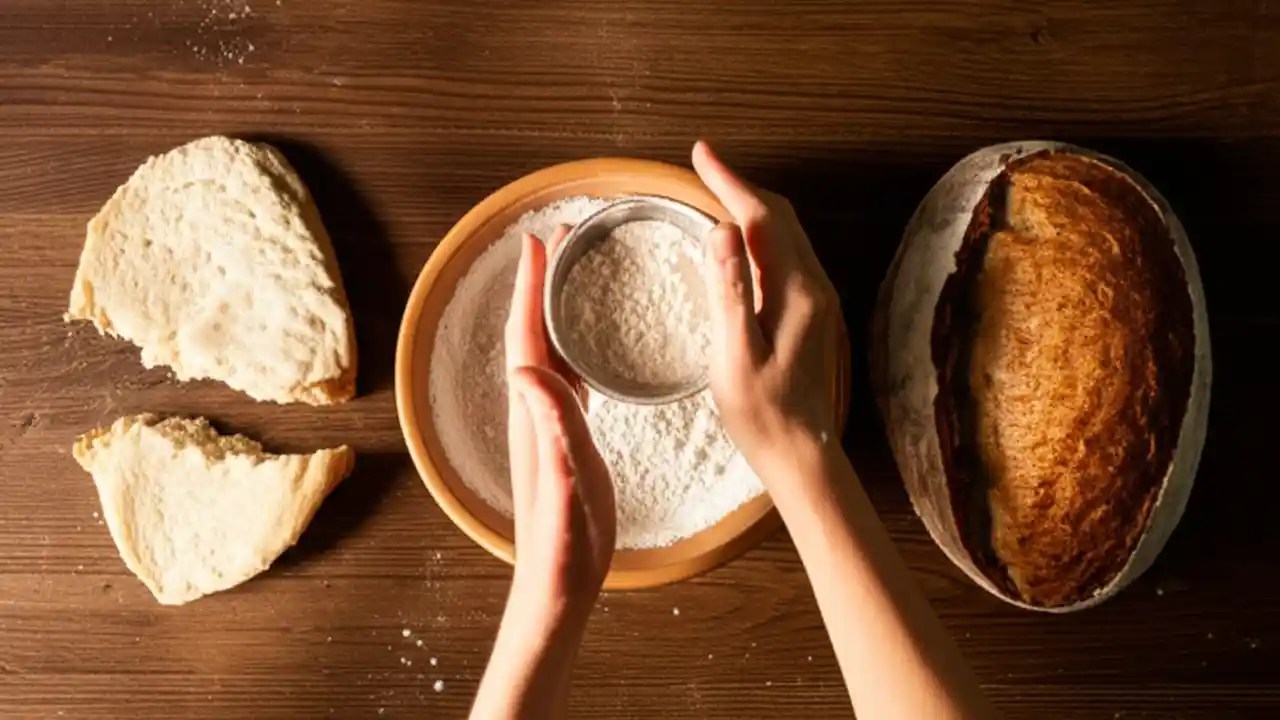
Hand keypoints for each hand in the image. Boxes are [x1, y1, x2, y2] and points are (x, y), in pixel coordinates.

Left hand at [504, 227, 616, 613]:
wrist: (560, 579)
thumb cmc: (565, 537)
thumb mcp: (565, 480)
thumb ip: (552, 427)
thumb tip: (528, 369)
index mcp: (532, 410)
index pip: (525, 333)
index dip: (529, 286)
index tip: (539, 239)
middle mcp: (533, 408)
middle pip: (533, 329)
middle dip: (543, 282)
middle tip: (563, 239)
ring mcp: (546, 421)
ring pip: (548, 348)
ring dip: (556, 308)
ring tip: (574, 275)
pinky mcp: (564, 436)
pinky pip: (566, 374)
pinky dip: (573, 345)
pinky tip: (589, 344)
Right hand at [692, 141, 839, 471]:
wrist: (802, 453)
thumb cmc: (763, 413)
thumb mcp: (735, 356)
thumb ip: (729, 291)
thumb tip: (720, 230)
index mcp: (796, 291)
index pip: (761, 217)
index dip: (729, 181)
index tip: (700, 153)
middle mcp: (813, 286)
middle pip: (779, 216)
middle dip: (740, 185)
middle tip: (703, 165)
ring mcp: (816, 300)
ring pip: (785, 234)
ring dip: (751, 207)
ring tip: (715, 191)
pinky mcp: (810, 314)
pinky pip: (785, 256)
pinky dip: (759, 234)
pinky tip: (738, 241)